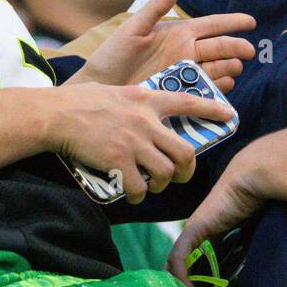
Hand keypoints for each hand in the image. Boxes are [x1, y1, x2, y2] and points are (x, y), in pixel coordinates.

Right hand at [49, 82, 233, 203]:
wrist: (56, 115)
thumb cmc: (79, 101)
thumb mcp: (115, 91)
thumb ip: (134, 100)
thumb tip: (141, 108)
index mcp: (146, 100)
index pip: (188, 101)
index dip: (213, 109)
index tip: (230, 115)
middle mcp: (145, 121)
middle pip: (184, 152)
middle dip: (186, 171)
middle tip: (179, 176)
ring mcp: (133, 142)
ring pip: (165, 173)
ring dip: (161, 185)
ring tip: (149, 186)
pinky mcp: (118, 161)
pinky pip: (139, 187)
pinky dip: (138, 195)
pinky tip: (131, 194)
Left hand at [76, 0, 255, 91]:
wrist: (101, 86)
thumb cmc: (113, 54)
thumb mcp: (132, 29)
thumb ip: (154, 10)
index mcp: (179, 33)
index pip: (212, 25)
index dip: (232, 22)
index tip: (251, 21)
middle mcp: (187, 52)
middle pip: (219, 47)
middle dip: (236, 47)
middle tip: (248, 51)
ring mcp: (185, 73)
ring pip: (216, 68)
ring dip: (228, 68)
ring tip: (235, 68)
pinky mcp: (181, 92)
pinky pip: (205, 89)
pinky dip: (217, 88)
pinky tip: (223, 86)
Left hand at [168, 158, 262, 285]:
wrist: (253, 181)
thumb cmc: (257, 203)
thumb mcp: (251, 235)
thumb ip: (245, 252)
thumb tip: (254, 279)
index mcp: (207, 235)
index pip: (189, 264)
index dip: (196, 285)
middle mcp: (195, 234)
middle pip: (179, 268)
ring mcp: (192, 231)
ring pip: (175, 266)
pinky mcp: (193, 230)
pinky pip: (179, 258)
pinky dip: (181, 277)